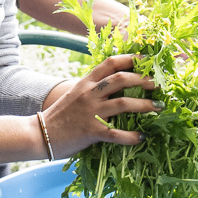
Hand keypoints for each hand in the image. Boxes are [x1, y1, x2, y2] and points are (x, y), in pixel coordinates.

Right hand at [38, 54, 153, 155]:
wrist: (38, 134)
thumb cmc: (60, 116)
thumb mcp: (75, 94)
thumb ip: (94, 88)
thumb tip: (117, 85)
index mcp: (86, 82)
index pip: (111, 63)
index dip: (131, 59)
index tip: (148, 61)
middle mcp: (89, 93)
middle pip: (121, 79)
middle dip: (143, 79)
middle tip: (158, 84)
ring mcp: (90, 112)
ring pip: (124, 103)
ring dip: (145, 105)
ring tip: (159, 107)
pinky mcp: (91, 131)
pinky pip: (116, 133)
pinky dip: (132, 136)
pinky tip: (142, 137)